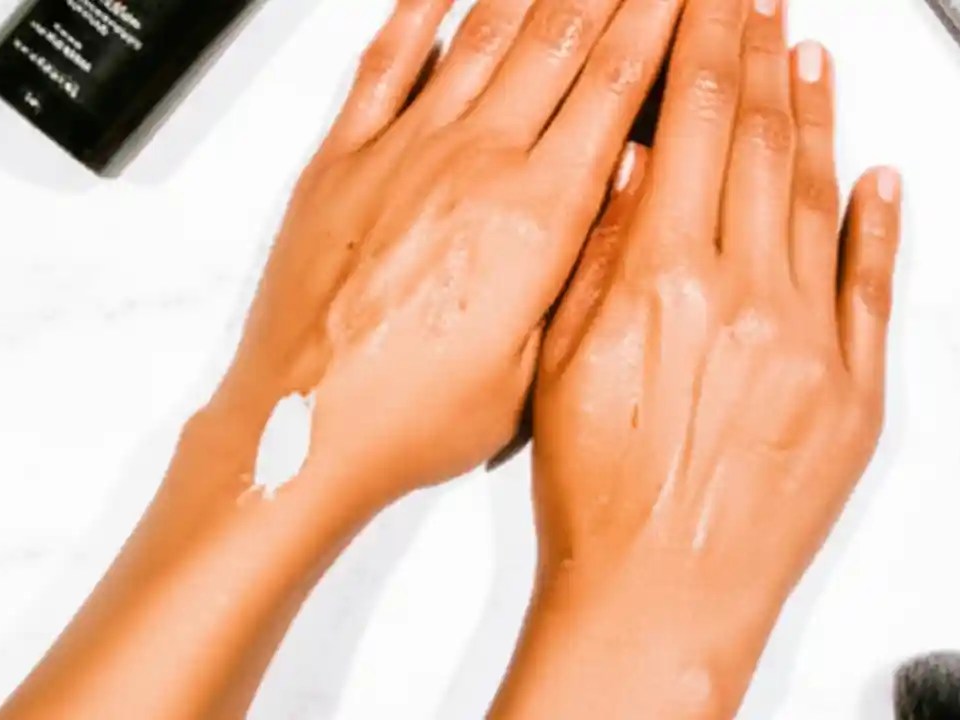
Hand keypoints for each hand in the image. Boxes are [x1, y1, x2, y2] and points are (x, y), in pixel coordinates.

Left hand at [217, 0, 686, 502]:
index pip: (615, 87)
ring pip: (484, 35)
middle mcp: (471, 166)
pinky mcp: (342, 160)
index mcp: (533, 217)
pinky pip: (385, 60)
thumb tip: (617, 186)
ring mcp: (402, 153)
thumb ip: (580, 264)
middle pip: (560, 40)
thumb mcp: (535, 363)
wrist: (301, 436)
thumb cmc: (411, 419)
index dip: (659, 23)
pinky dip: (419, 8)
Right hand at [498, 0, 902, 714]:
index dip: (704, 50)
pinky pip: (874, 284)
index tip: (708, 5)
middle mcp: (748, 301)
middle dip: (759, 60)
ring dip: (815, 120)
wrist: (658, 600)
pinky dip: (877, 222)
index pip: (694, 127)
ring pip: (821, 198)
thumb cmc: (599, 501)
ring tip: (810, 60)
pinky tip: (875, 176)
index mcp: (664, 283)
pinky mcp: (855, 392)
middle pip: (762, 144)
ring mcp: (812, 343)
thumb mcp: (563, 361)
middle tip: (759, 8)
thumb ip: (602, 255)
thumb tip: (635, 169)